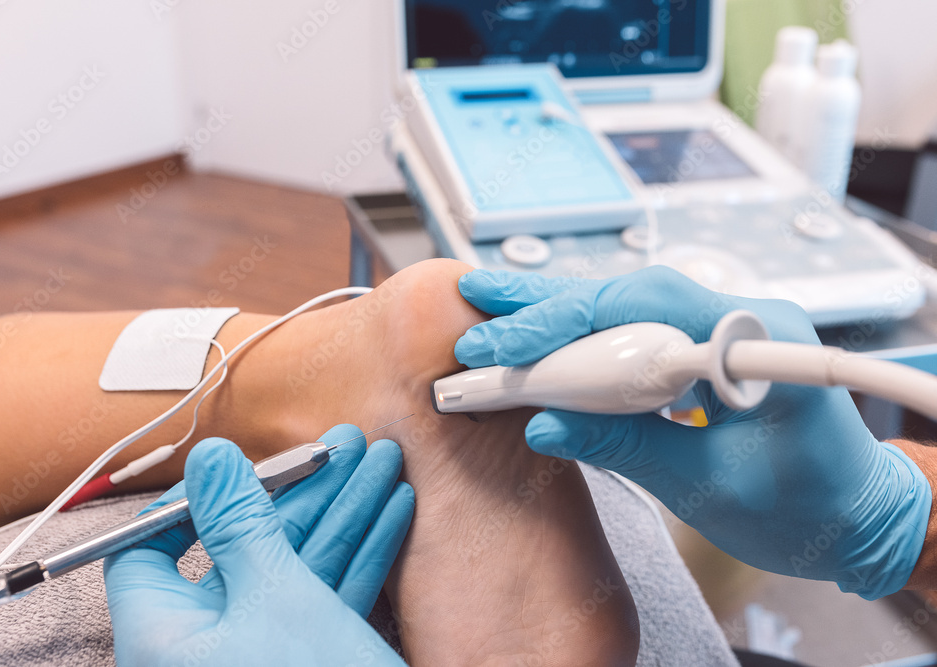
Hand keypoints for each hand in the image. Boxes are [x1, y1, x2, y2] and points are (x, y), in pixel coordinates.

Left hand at [104, 425, 411, 665]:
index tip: (246, 467)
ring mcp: (262, 655)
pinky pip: (325, 597)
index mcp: (166, 634)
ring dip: (345, 512)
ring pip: (297, 566)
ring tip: (383, 462)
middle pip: (245, 546)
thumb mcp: (274, 595)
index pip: (149, 549)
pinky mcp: (308, 660)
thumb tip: (208, 459)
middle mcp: (207, 647)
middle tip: (345, 447)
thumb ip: (239, 521)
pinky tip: (393, 510)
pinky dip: (360, 555)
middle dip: (306, 490)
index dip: (195, 501)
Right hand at [454, 266, 931, 598]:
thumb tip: (543, 422)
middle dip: (546, 306)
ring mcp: (727, 327)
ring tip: (494, 301)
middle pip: (627, 294)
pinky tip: (545, 326)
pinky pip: (641, 327)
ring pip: (629, 304)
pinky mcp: (711, 346)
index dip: (564, 331)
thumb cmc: (805, 509)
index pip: (641, 313)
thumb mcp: (708, 485)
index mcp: (755, 342)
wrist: (858, 517)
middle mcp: (741, 317)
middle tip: (476, 300)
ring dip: (559, 310)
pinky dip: (587, 332)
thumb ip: (625, 444)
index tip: (503, 356)